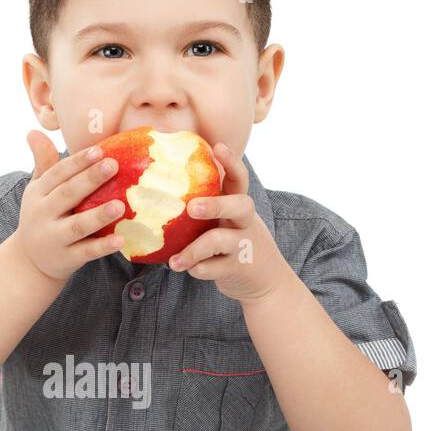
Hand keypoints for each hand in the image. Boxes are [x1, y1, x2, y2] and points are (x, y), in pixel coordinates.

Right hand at [12, 131, 127, 282]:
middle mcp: (43, 214)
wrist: (28, 262)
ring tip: (121, 205)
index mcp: (38, 194)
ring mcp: (54, 238)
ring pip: (77, 226)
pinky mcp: (67, 258)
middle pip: (67, 194)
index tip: (99, 150)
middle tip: (113, 165)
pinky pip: (86, 252)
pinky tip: (120, 240)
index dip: (78, 162)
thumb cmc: (42, 217)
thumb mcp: (37, 191)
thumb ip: (42, 163)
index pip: (58, 174)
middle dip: (89, 179)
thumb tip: (34, 131)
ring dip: (98, 215)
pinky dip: (103, 247)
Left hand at [167, 142, 289, 302]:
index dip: (232, 162)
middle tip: (192, 207)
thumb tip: (162, 193)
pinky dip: (198, 269)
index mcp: (240, 209)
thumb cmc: (235, 247)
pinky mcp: (238, 269)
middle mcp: (245, 224)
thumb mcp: (230, 225)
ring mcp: (244, 247)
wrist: (267, 284)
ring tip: (174, 262)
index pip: (240, 180)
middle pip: (240, 205)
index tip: (218, 146)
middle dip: (216, 204)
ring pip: (221, 241)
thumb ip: (209, 211)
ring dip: (194, 249)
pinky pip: (214, 268)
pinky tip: (186, 269)